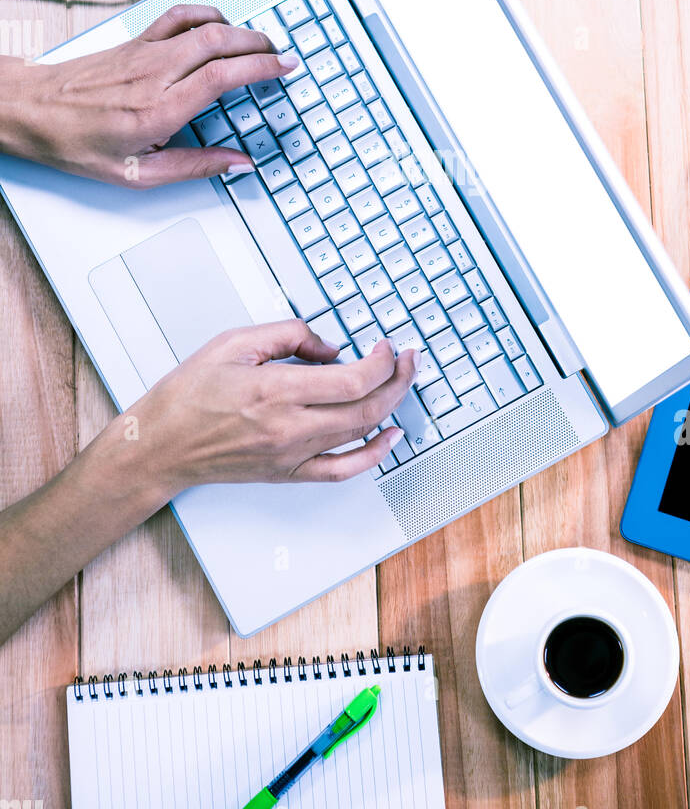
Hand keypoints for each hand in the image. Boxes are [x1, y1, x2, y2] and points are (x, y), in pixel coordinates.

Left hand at [0, 3, 295, 185]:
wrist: (30, 110)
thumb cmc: (76, 143)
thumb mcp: (137, 175)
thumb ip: (194, 167)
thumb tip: (238, 163)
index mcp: (158, 110)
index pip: (223, 77)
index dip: (262, 67)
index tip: (285, 68)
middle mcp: (154, 74)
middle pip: (221, 42)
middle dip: (261, 45)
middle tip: (283, 56)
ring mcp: (144, 52)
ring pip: (204, 25)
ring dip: (240, 29)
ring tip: (259, 44)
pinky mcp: (136, 41)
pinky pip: (179, 16)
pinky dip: (207, 15)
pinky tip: (219, 26)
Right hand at [117, 319, 416, 489]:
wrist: (161, 445)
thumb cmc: (189, 394)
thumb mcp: (234, 342)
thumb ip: (289, 335)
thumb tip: (331, 347)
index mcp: (277, 391)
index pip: (354, 380)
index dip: (382, 361)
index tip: (387, 345)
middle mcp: (290, 428)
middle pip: (367, 407)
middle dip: (398, 379)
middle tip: (408, 359)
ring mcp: (292, 455)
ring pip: (361, 434)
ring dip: (391, 406)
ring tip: (402, 382)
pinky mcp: (289, 473)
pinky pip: (343, 470)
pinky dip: (374, 455)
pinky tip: (390, 436)